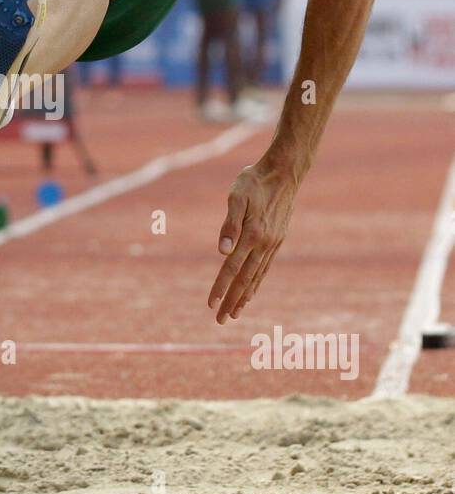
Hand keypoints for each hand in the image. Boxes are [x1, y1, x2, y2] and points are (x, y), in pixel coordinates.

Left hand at [208, 160, 297, 323]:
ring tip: (235, 313)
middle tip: (220, 321)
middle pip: (244, 279)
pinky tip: (251, 292)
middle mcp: (263, 244)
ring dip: (244, 297)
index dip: (220, 287)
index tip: (210, 305)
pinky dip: (257, 283)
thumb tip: (221, 251)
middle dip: (231, 301)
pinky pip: (264, 268)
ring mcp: (272, 244)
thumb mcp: (237, 197)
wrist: (283, 172)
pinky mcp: (277, 240)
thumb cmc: (254, 181)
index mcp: (252, 235)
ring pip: (256, 277)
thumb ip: (229, 225)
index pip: (231, 268)